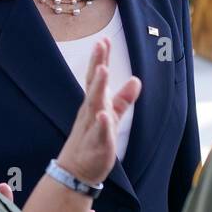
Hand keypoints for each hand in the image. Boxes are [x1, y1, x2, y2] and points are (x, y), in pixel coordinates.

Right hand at [57, 37, 140, 186]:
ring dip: (98, 87)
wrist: (75, 171)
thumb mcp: (111, 116)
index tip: (103, 39)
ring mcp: (92, 127)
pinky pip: (99, 133)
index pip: (96, 78)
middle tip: (100, 45)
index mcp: (94, 104)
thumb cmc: (92, 140)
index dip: (100, 59)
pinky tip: (104, 114)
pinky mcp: (97, 145)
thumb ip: (122, 99)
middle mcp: (90, 112)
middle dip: (97, 64)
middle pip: (93, 85)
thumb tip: (136, 80)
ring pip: (95, 105)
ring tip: (102, 70)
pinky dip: (101, 124)